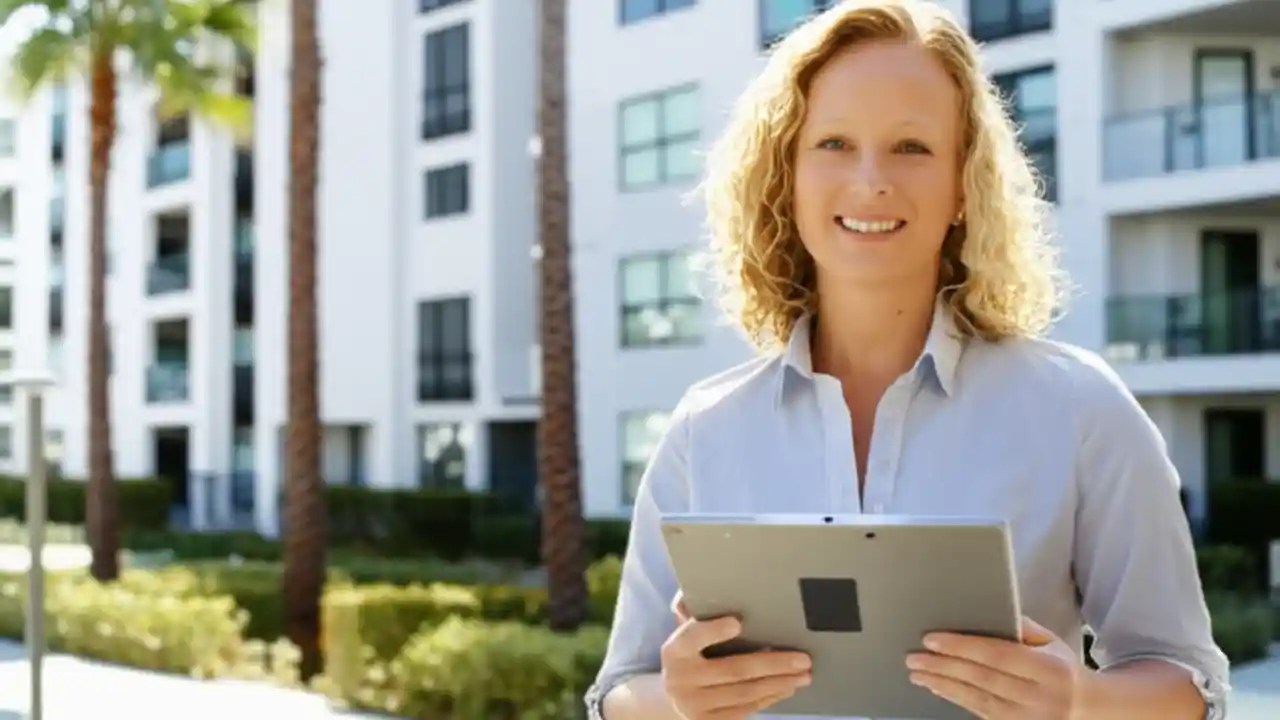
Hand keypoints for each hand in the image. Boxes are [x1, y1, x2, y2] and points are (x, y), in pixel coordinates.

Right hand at [660, 591, 812, 719]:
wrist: (671, 697)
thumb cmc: (689, 654)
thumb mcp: (685, 631)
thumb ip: (691, 609)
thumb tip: (696, 590)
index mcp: (675, 649)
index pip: (692, 637)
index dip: (714, 631)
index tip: (738, 622)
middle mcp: (681, 679)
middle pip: (733, 669)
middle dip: (773, 664)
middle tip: (803, 658)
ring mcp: (694, 704)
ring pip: (745, 693)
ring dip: (779, 683)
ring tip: (803, 675)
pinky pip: (744, 710)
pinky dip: (769, 698)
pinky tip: (786, 688)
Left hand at [905, 616, 1083, 718]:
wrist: (1090, 710)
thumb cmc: (1062, 670)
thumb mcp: (1052, 642)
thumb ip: (1022, 626)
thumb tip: (987, 609)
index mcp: (1050, 669)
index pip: (998, 654)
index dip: (962, 646)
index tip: (932, 639)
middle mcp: (1040, 697)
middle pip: (982, 678)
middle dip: (943, 666)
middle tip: (914, 657)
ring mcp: (1029, 718)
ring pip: (977, 700)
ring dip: (943, 685)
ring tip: (918, 673)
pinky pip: (981, 713)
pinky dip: (956, 699)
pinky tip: (938, 688)